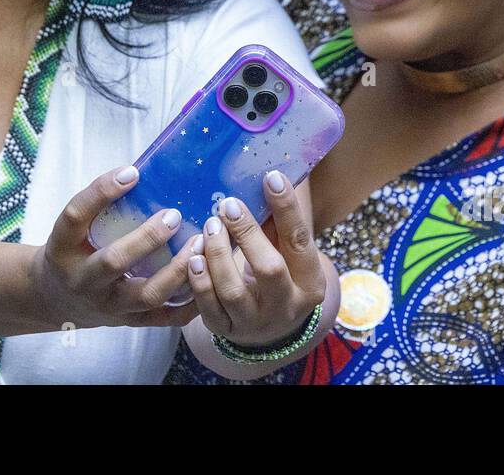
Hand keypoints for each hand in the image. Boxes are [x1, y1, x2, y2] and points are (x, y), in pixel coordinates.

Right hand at [29, 165, 197, 329]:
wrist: (56, 300)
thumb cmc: (72, 252)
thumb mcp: (72, 229)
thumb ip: (99, 205)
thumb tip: (143, 171)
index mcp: (64, 247)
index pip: (77, 215)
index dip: (102, 192)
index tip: (131, 173)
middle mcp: (84, 279)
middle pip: (114, 261)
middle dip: (148, 238)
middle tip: (174, 215)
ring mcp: (108, 305)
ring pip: (147, 294)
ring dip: (178, 270)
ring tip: (199, 245)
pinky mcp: (128, 321)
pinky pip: (162, 318)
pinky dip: (187, 303)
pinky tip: (206, 280)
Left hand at [185, 169, 325, 347]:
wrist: (269, 329)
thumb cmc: (279, 275)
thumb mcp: (287, 254)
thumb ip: (279, 222)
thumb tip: (268, 173)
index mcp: (310, 281)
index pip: (300, 241)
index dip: (286, 208)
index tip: (271, 177)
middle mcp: (286, 305)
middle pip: (268, 269)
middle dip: (246, 233)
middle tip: (226, 205)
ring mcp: (254, 322)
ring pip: (232, 291)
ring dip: (216, 254)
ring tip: (208, 227)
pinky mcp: (226, 330)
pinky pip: (207, 308)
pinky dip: (198, 281)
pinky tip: (193, 257)